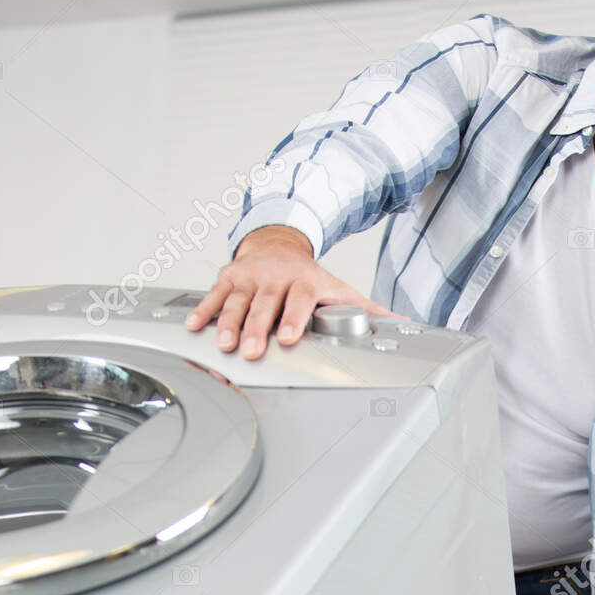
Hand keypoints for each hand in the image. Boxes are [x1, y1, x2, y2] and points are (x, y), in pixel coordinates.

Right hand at [183, 225, 400, 359]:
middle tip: (250, 350)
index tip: (288, 338)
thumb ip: (366, 309)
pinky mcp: (228, 277)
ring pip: (236, 301)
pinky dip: (202, 311)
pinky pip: (214, 295)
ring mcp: (250, 277)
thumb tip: (401, 324)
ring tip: (222, 344)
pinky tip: (193, 327)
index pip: (298, 301)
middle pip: (264, 305)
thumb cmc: (309, 277)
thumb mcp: (338, 289)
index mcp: (303, 282)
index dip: (293, 319)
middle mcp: (275, 278)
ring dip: (227, 324)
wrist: (278, 245)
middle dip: (255, 328)